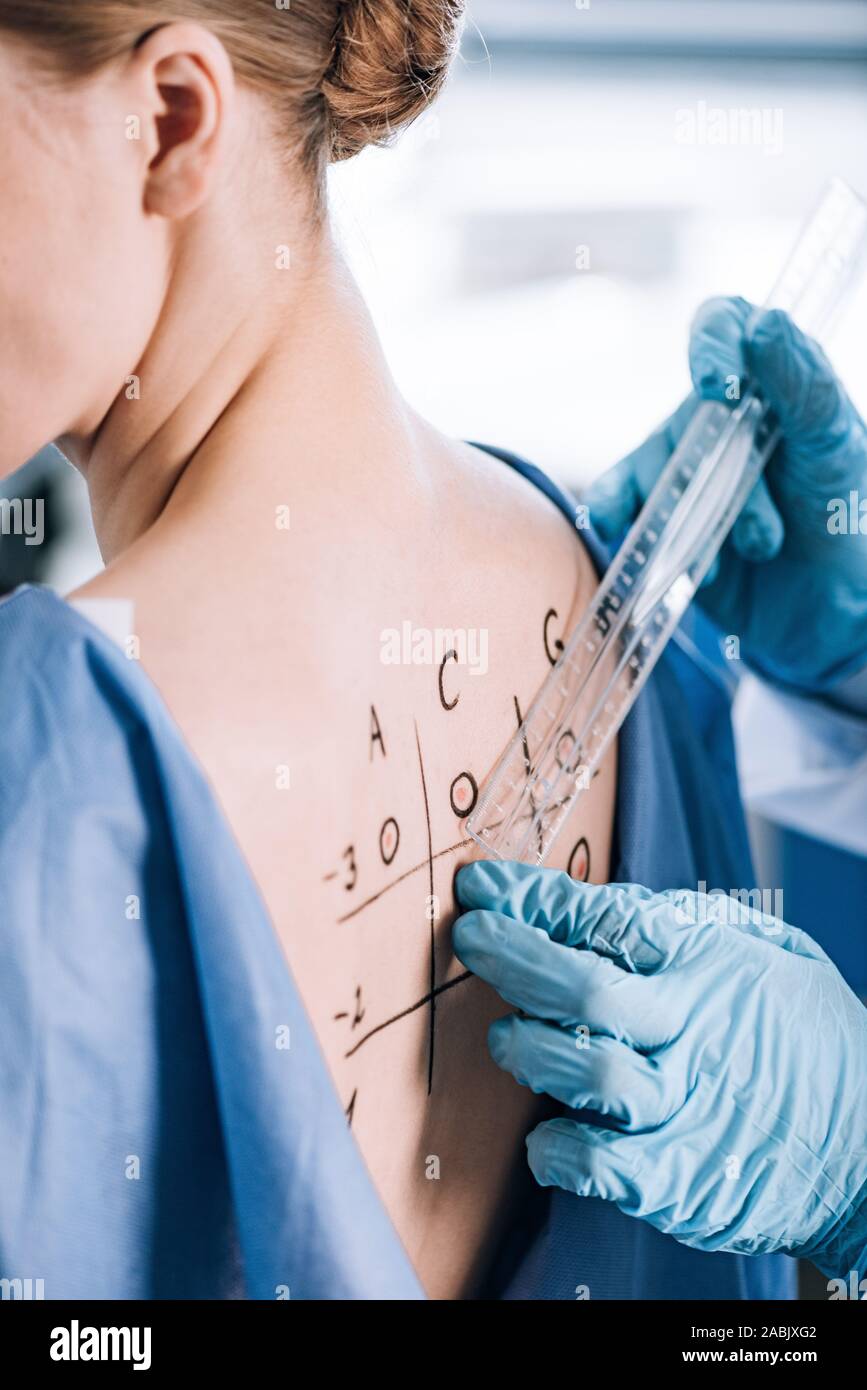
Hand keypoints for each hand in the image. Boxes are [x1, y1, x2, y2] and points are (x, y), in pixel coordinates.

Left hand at [454, 860, 866, 1276]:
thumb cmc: (805, 1036)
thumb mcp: (767, 951)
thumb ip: (684, 926)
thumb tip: (589, 905)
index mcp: (712, 964)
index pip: (609, 920)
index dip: (537, 900)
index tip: (485, 886)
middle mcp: (694, 1030)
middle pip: (588, 987)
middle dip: (516, 956)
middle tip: (473, 938)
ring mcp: (688, 1107)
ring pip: (592, 1073)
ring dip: (531, 1050)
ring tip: (508, 1037)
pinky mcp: (683, 1179)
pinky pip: (603, 1163)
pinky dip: (560, 1151)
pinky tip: (543, 1139)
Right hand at [586, 297, 866, 691]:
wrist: (821, 607)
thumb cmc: (838, 515)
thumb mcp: (835, 447)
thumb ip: (804, 384)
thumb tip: (762, 324)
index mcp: (764, 381)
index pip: (723, 326)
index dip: (712, 345)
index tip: (720, 389)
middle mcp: (713, 416)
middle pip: (688, 419)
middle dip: (725, 484)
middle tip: (766, 538)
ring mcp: (678, 464)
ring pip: (655, 469)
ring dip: (692, 523)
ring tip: (727, 563)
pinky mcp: (651, 512)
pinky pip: (615, 497)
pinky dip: (616, 510)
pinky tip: (626, 530)